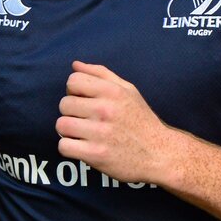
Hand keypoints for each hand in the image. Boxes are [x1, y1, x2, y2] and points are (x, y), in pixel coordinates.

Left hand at [56, 60, 169, 182]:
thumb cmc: (141, 120)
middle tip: (85, 120)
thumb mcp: (128, 91)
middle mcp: (105, 109)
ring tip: (82, 134)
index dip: (74, 91)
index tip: (84, 101)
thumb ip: (101, 74)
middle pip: (64, 104)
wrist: (159, 154)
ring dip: (68, 131)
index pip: (73, 81)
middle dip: (71, 112)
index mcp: (112, 91)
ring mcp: (100, 133)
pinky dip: (69, 148)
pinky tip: (82, 147)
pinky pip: (64, 146)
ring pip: (61, 125)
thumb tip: (75, 65)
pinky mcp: (96, 154)